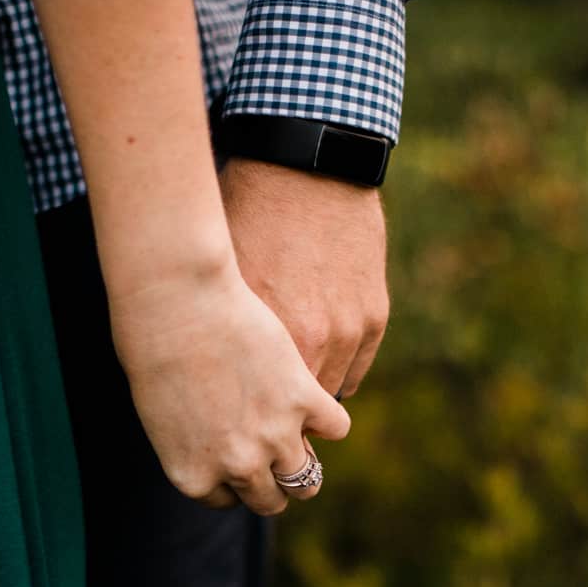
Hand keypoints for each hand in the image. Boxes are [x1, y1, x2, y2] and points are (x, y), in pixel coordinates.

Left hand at [108, 258, 350, 514]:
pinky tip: (312, 397)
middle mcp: (236, 467)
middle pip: (268, 501)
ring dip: (303, 464)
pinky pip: (336, 426)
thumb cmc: (152, 345)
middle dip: (271, 482)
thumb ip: (191, 440)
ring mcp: (274, 437)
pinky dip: (328, 417)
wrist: (176, 301)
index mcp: (193, 475)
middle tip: (273, 455)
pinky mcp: (304, 399)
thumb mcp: (161, 412)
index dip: (233, 480)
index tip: (237, 459)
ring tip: (299, 438)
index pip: (226, 500)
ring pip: (306, 479)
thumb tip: (214, 443)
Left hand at [220, 157, 389, 398]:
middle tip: (260, 409)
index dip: (248, 414)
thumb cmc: (249, 216)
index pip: (262, 406)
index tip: (237, 415)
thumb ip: (225, 330)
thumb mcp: (223, 275)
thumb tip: (214, 372)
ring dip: (309, 391)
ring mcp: (350, 329)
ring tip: (287, 383)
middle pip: (297, 409)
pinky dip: (337, 368)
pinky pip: (355, 368)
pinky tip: (316, 359)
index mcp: (269, 335)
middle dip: (279, 411)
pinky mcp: (374, 316)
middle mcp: (316, 339)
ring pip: (329, 392)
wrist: (308, 171)